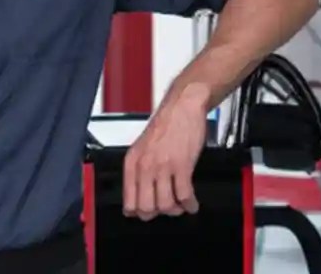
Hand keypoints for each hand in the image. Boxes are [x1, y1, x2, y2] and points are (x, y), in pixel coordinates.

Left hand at [122, 87, 208, 219]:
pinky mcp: (182, 165)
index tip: (146, 213)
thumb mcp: (142, 147)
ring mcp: (163, 166)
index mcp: (132, 162)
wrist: (181, 106)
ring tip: (180, 205)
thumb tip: (139, 196)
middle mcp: (144, 166)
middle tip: (165, 209)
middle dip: (158, 214)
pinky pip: (185, 195)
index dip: (138, 212)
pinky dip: (190, 205)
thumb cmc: (165, 125)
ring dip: (176, 210)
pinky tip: (192, 203)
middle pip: (146, 208)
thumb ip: (139, 170)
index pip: (128, 200)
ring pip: (166, 205)